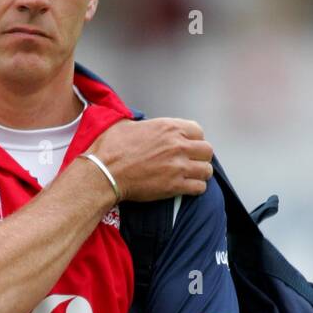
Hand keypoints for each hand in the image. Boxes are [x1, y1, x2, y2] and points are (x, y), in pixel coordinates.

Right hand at [89, 116, 213, 200]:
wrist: (104, 173)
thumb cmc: (110, 148)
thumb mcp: (127, 124)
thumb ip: (142, 123)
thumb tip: (139, 123)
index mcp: (169, 127)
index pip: (198, 131)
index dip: (194, 140)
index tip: (187, 147)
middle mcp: (178, 145)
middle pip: (207, 151)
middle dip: (200, 157)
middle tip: (190, 163)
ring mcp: (178, 166)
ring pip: (206, 170)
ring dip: (200, 174)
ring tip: (190, 177)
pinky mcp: (174, 186)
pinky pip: (199, 188)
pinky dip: (195, 189)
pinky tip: (185, 188)